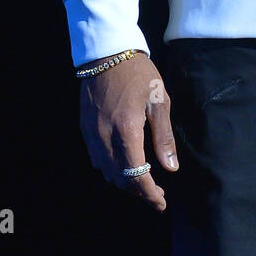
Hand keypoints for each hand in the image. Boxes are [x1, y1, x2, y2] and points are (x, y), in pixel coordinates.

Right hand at [79, 53, 178, 212]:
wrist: (107, 52)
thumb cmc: (138, 73)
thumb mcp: (158, 101)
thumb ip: (163, 137)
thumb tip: (171, 168)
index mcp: (126, 131)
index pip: (136, 175)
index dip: (149, 194)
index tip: (161, 203)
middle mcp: (105, 137)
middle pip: (119, 179)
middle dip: (138, 192)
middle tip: (156, 194)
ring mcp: (91, 134)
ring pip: (105, 172)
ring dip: (123, 181)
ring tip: (142, 180)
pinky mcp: (84, 128)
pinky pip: (96, 158)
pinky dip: (109, 168)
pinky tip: (122, 163)